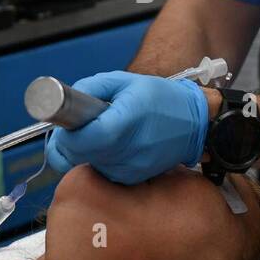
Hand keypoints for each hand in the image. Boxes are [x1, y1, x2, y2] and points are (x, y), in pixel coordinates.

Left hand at [44, 71, 209, 184]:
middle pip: (79, 156)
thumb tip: (66, 101)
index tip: (65, 125)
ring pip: (88, 165)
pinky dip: (99, 158)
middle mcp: (128, 151)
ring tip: (102, 132)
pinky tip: (114, 144)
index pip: (82, 139)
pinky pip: (102, 170)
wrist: (195, 124)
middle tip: (76, 126)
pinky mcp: (132, 179)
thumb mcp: (125, 81)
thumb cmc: (161, 99)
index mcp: (126, 121)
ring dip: (84, 151)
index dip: (65, 135)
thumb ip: (92, 87)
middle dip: (69, 142)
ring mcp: (131, 169)